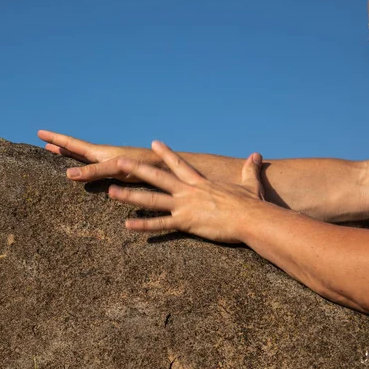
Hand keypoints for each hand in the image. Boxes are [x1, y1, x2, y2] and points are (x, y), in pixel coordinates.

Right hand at [37, 130, 159, 181]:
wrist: (164, 167)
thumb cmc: (141, 164)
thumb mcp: (114, 167)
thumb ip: (93, 171)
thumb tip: (67, 175)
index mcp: (99, 152)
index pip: (71, 143)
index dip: (56, 138)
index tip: (40, 132)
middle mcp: (102, 155)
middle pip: (75, 149)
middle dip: (59, 145)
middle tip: (43, 141)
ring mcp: (109, 163)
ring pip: (83, 158)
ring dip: (69, 156)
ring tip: (57, 152)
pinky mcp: (117, 172)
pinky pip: (93, 169)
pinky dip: (82, 169)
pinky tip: (83, 174)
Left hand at [108, 141, 264, 242]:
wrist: (253, 219)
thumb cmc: (253, 204)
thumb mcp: (250, 183)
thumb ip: (249, 169)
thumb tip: (257, 155)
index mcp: (200, 183)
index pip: (179, 164)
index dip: (166, 153)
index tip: (153, 143)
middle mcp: (188, 191)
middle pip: (157, 177)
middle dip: (136, 168)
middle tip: (118, 161)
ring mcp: (184, 206)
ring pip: (151, 199)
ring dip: (130, 195)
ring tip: (111, 191)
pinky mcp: (185, 222)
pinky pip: (160, 224)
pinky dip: (143, 225)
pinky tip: (127, 225)